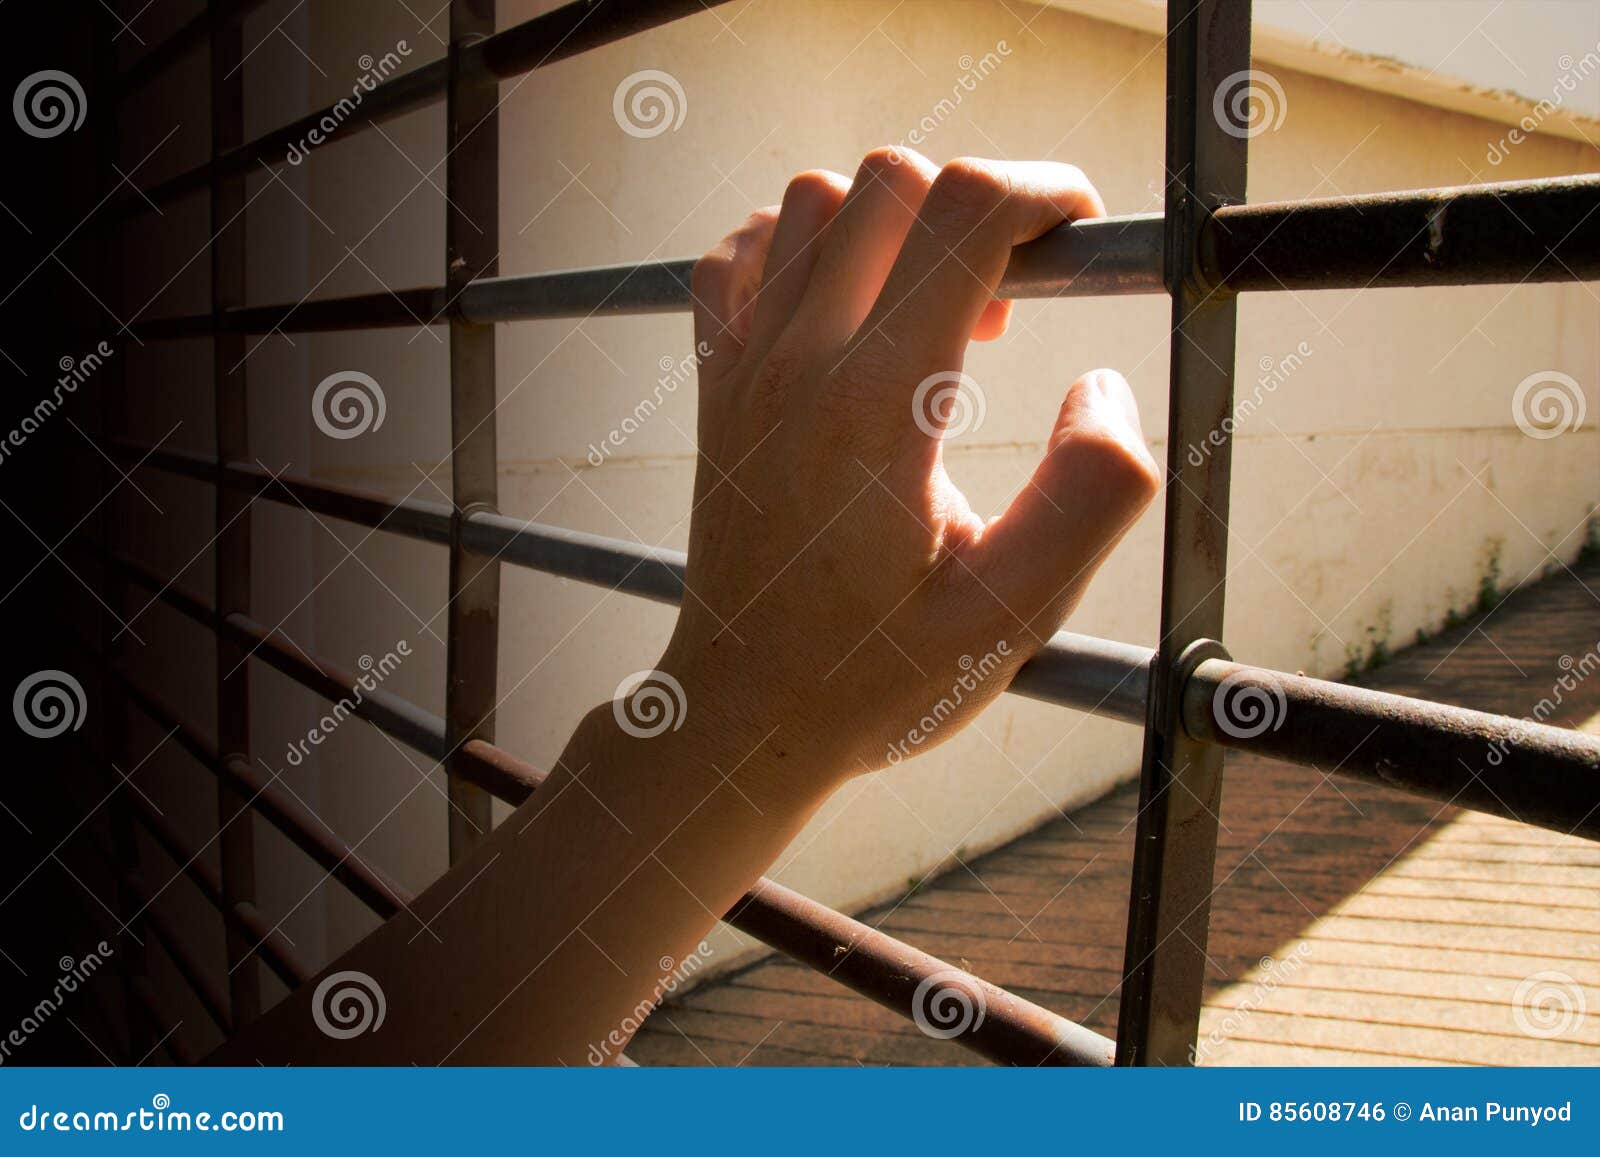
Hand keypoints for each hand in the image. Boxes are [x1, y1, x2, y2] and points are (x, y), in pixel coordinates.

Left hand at [654, 148, 1159, 787]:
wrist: (744, 714)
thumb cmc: (876, 676)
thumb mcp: (1016, 614)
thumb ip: (1090, 495)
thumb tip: (1101, 384)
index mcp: (877, 405)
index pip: (965, 211)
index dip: (1046, 192)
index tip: (1081, 234)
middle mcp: (797, 363)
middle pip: (892, 179)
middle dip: (976, 204)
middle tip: (1010, 298)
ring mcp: (742, 365)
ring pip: (811, 199)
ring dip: (892, 221)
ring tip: (932, 307)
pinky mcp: (715, 382)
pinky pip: (739, 251)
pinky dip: (799, 243)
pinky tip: (846, 308)